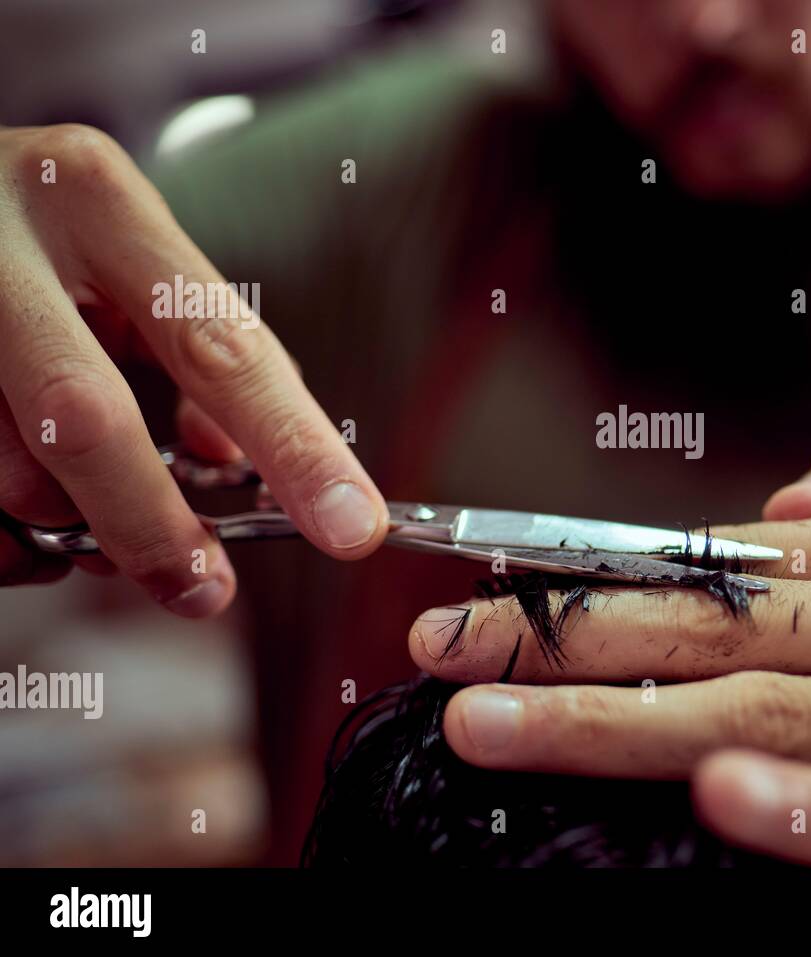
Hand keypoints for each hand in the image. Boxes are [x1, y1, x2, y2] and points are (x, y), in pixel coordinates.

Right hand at [0, 124, 386, 613]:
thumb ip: (190, 339)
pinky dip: (7, 536)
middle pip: (91, 419)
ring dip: (64, 525)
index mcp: (101, 202)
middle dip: (155, 527)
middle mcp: (2, 244)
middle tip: (206, 588)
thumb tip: (232, 460)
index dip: (294, 448)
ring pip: (13, 473)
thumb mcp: (122, 246)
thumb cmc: (34, 223)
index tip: (353, 526)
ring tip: (84, 518)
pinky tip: (24, 509)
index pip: (220, 345)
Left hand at [408, 427, 810, 864]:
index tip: (488, 600)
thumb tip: (780, 498)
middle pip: (728, 627)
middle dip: (571, 642)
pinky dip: (806, 808)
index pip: (733, 558)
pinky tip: (713, 801)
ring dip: (625, 722)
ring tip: (501, 730)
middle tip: (447, 657)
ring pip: (779, 714)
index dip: (602, 578)